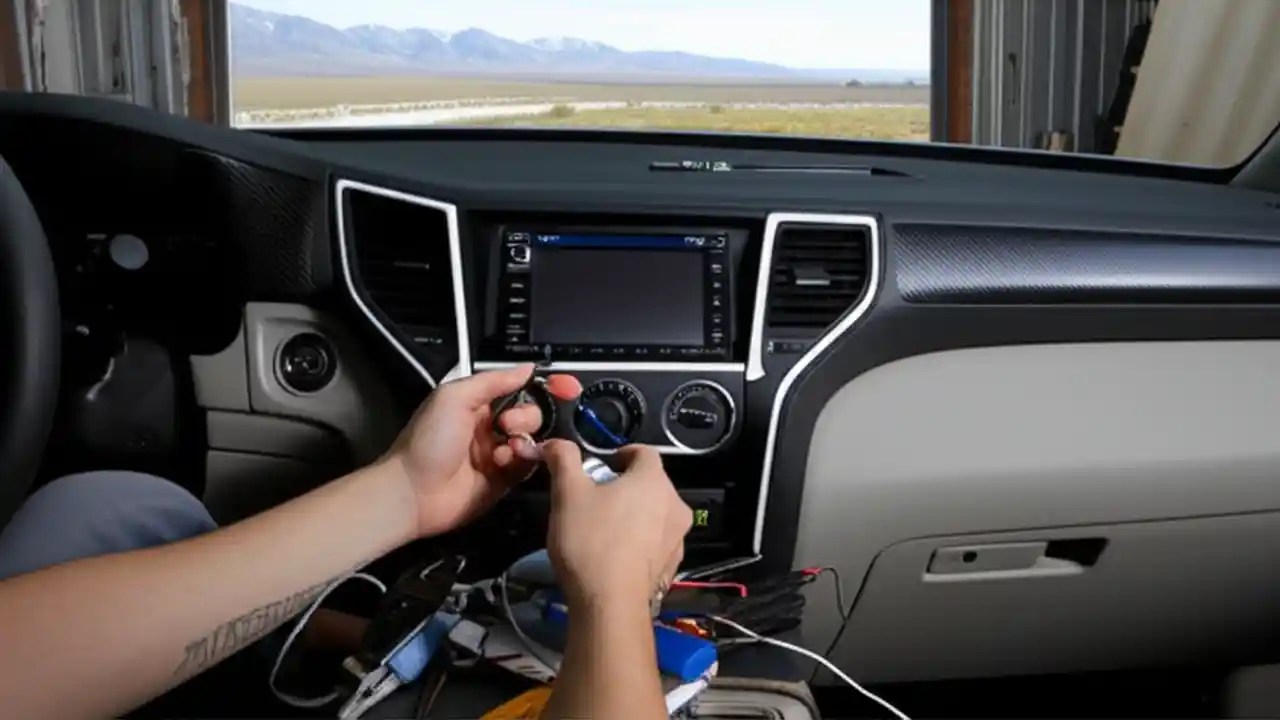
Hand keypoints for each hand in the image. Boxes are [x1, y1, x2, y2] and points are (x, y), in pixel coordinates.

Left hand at [385, 365, 545, 538]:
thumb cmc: (430, 439)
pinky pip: (525, 467)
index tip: (536, 393)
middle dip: (525, 418)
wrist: (414, 491)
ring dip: (525, 440)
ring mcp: (496, 455)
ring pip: (530, 441)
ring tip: (509, 447)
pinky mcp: (502, 482)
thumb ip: (492, 381)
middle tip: (508, 426)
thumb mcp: (454, 398)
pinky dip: (522, 461)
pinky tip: (505, 461)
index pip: (514, 392)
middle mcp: (489, 428)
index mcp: (476, 405)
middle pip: (528, 417)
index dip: (528, 392)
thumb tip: (528, 367)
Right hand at [543, 440, 692, 609]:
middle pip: (651, 483)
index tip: (603, 466)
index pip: (644, 452)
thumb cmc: (590, 540)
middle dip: (627, 486)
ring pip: (656, 513)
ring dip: (636, 514)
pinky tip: (618, 555)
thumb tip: (556, 443)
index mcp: (653, 480)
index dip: (623, 454)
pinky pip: (657, 542)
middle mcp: (674, 504)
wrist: (610, 603)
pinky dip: (641, 541)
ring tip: (606, 529)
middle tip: (597, 499)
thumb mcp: (567, 494)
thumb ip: (564, 460)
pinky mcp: (673, 565)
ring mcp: (678, 537)